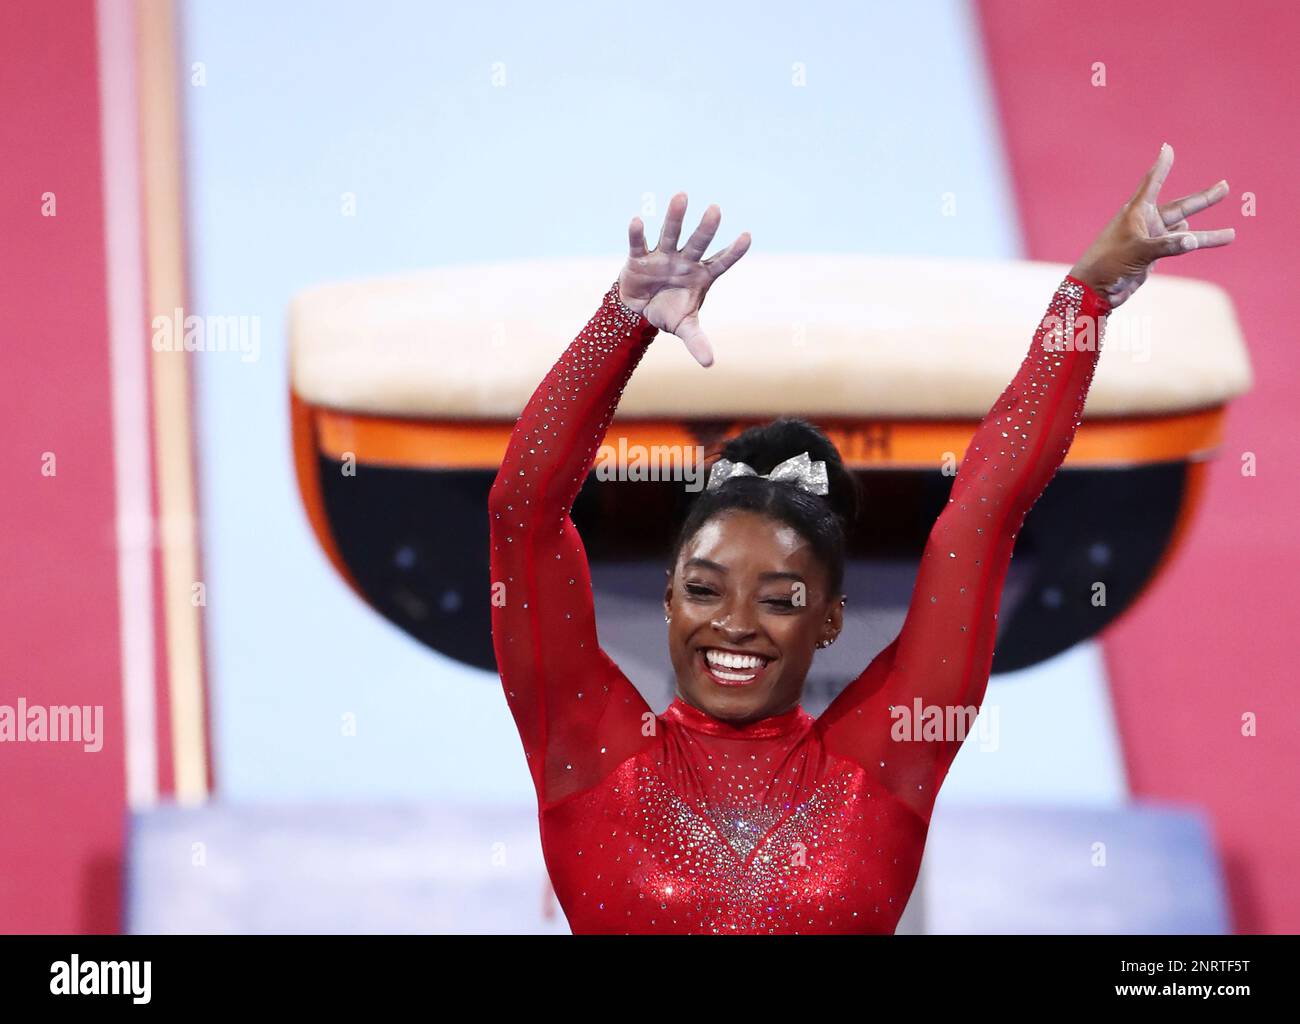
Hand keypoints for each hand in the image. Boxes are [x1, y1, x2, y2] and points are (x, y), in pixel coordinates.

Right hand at [618, 192, 750, 366]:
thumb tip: (710, 363)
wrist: (638, 310)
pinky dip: (637, 233)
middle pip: (697, 242)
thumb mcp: (684, 327)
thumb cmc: (667, 312)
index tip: (747, 236)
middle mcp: (684, 261)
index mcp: (700, 275)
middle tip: (715, 209)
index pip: (721, 262)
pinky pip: (639, 243)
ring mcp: (663, 256)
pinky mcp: (640, 258)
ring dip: (675, 217)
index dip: (733, 251)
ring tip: (681, 196)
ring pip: (671, 234)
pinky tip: (639, 219)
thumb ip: (697, 341)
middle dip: (706, 228)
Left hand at [1069, 143, 1235, 309]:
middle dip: (1203, 199)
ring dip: (1206, 235)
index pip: (1153, 182)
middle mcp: (1145, 223)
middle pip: (1181, 207)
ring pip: (1184, 233)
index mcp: (1136, 212)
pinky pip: (1177, 247)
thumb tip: (1192, 241)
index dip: (1162, 166)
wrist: (1094, 289)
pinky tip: (1198, 240)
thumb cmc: (1108, 264)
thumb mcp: (1138, 251)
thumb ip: (1166, 246)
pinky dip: (1190, 245)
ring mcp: (1149, 239)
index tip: (1167, 147)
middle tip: (1225, 187)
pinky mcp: (1151, 256)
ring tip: (1231, 235)